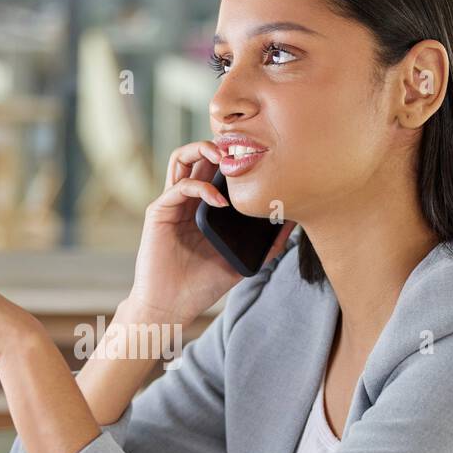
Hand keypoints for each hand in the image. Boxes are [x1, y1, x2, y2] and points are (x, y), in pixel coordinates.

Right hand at [128, 140, 294, 324]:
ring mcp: (170, 204)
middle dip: (221, 144)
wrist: (170, 308)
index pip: (215, 166)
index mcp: (202, 206)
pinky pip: (179, 187)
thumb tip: (294, 225)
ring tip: (225, 159)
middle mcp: (185, 200)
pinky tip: (220, 201)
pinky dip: (201, 187)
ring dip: (203, 150)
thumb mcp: (241, 262)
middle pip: (199, 153)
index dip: (233, 155)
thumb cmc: (200, 286)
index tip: (260, 156)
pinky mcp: (158, 213)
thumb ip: (265, 245)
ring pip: (181, 158)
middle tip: (243, 148)